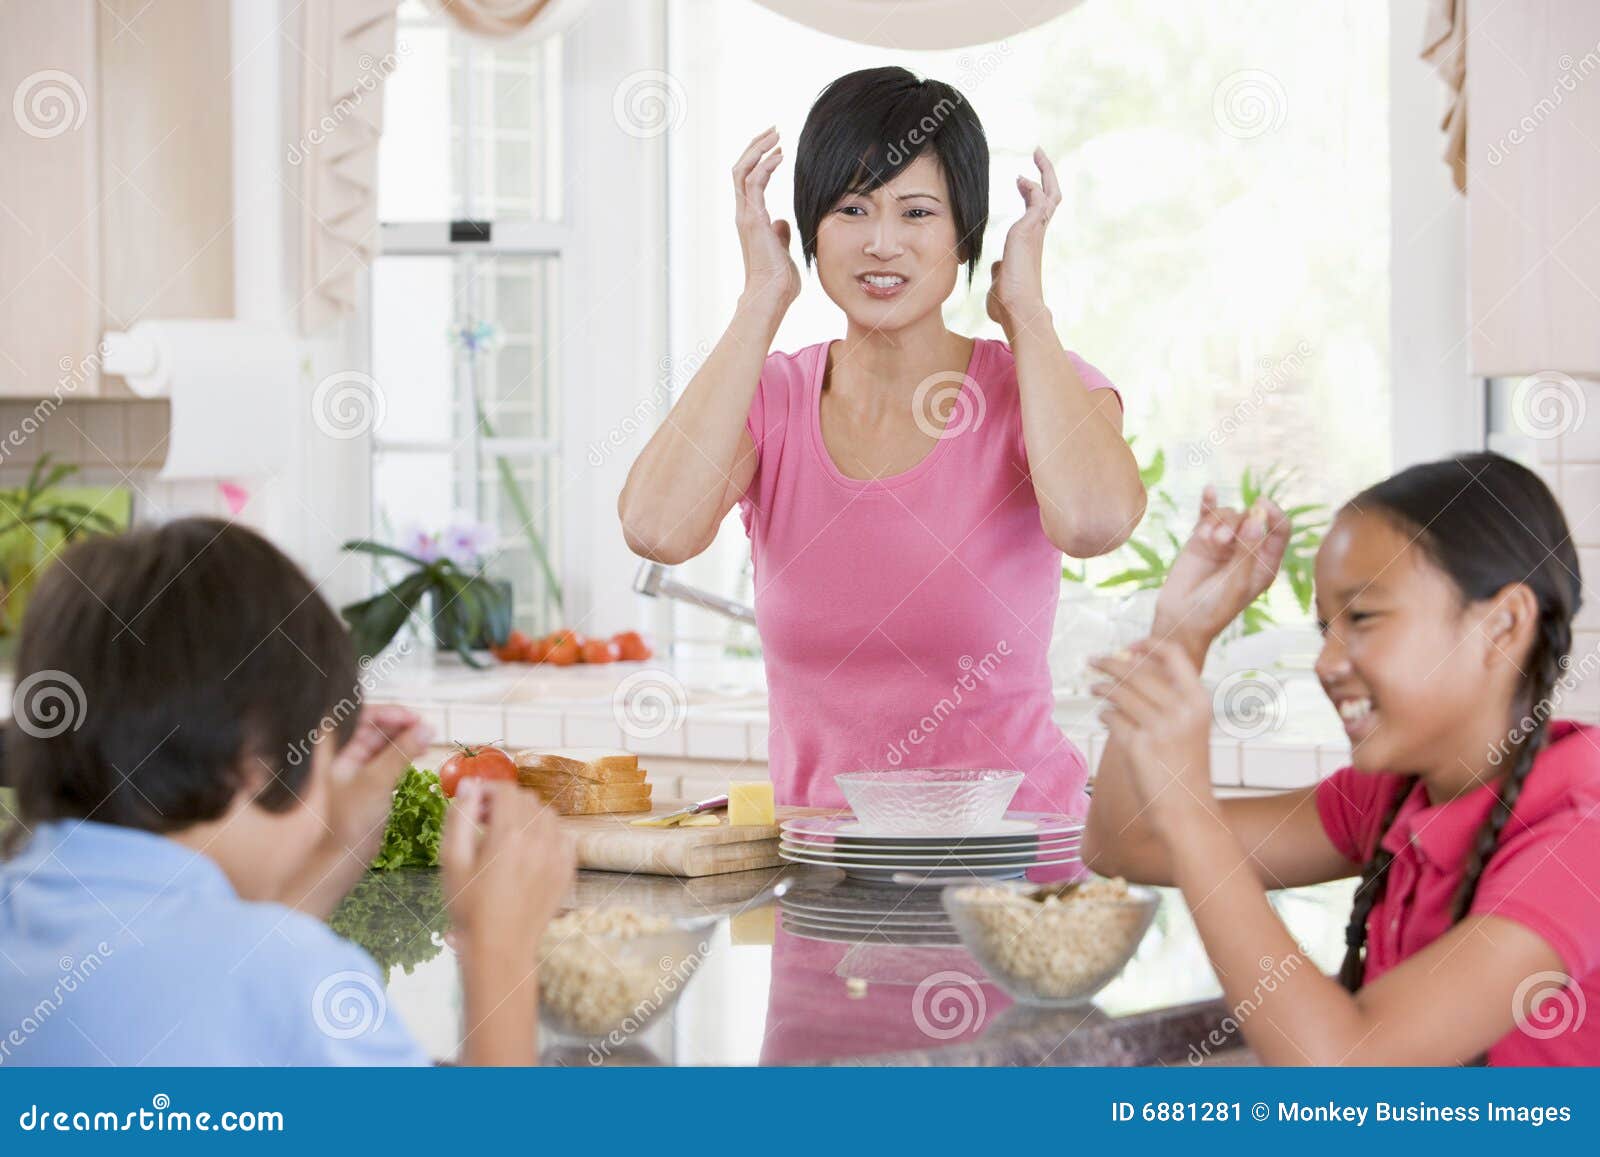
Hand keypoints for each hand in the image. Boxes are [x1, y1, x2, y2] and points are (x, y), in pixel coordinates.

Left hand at [324, 703, 432, 862]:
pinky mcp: (369, 777)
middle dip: (401, 724)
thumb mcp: (378, 781)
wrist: (346, 853)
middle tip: (425, 727)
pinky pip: (388, 755)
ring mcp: (356, 765)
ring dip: (406, 737)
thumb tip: (426, 728)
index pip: (362, 716)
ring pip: (384, 740)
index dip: (389, 713)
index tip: (414, 718)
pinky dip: (404, 751)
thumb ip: (402, 752)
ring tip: (427, 737)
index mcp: (335, 748)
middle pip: (375, 725)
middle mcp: (343, 752)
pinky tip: (420, 750)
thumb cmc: (351, 820)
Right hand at [441, 779, 575, 966]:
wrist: (499, 949)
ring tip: (506, 836)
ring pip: (547, 815)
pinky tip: (529, 851)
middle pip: (526, 799)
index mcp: (509, 835)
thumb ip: (460, 817)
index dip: (487, 791)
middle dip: (505, 802)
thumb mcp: (452, 861)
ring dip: (527, 816)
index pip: (505, 790)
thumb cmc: (469, 907)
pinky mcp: (567, 871)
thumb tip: (469, 785)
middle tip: (485, 821)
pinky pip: (563, 837)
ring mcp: (558, 856)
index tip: (475, 805)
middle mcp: (539, 840)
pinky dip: (547, 835)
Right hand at [733, 127, 800, 312]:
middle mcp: (743, 213)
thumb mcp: (781, 249)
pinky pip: (754, 183)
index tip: (776, 147)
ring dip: (759, 149)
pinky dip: (765, 165)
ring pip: (743, 170)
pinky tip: (779, 155)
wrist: (772, 295)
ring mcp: (745, 215)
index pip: (748, 179)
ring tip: (776, 135)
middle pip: (740, 168)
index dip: (759, 159)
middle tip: (773, 130)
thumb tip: (782, 223)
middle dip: (755, 146)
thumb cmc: (778, 279)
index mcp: (750, 218)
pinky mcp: (752, 219)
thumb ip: (779, 233)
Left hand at [986, 147, 1059, 339]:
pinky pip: (1037, 201)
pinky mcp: (1030, 231)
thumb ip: (1001, 270)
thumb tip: (998, 267)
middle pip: (1050, 197)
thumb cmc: (1008, 303)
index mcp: (1030, 244)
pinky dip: (1032, 187)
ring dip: (1044, 173)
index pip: (1036, 212)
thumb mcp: (1001, 281)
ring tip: (1038, 155)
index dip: (1031, 193)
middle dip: (1046, 174)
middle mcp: (1037, 235)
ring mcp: (1036, 233)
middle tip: (1039, 155)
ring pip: (1049, 195)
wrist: (1016, 309)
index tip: (1022, 179)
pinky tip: (1021, 180)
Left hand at [1089, 639, 1216, 826]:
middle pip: (1137, 671)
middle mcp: (1182, 710)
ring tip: (1093, 687)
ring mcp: (1161, 728)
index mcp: (1199, 700)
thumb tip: (1131, 662)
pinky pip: (1112, 717)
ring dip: (1102, 687)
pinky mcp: (1138, 746)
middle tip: (1092, 660)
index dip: (1148, 645)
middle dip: (1110, 662)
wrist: (1187, 809)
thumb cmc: (1184, 764)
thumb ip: (1169, 695)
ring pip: (1120, 692)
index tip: (1128, 646)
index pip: (1173, 654)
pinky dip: (1104, 714)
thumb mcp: (1190, 725)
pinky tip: (1103, 715)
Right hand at [1152, 487, 1290, 659]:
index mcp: (1266, 562)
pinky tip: (1209, 490)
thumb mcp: (1237, 583)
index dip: (1274, 513)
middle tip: (1221, 541)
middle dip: (1237, 524)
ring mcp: (1224, 543)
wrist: (1180, 620)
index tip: (1260, 506)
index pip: (1280, 529)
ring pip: (1228, 515)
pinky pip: (1207, 515)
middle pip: (1251, 518)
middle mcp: (1247, 549)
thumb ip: (1248, 550)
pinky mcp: (1201, 540)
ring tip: (1207, 541)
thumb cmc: (1214, 609)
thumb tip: (1258, 515)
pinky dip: (1208, 503)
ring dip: (1218, 523)